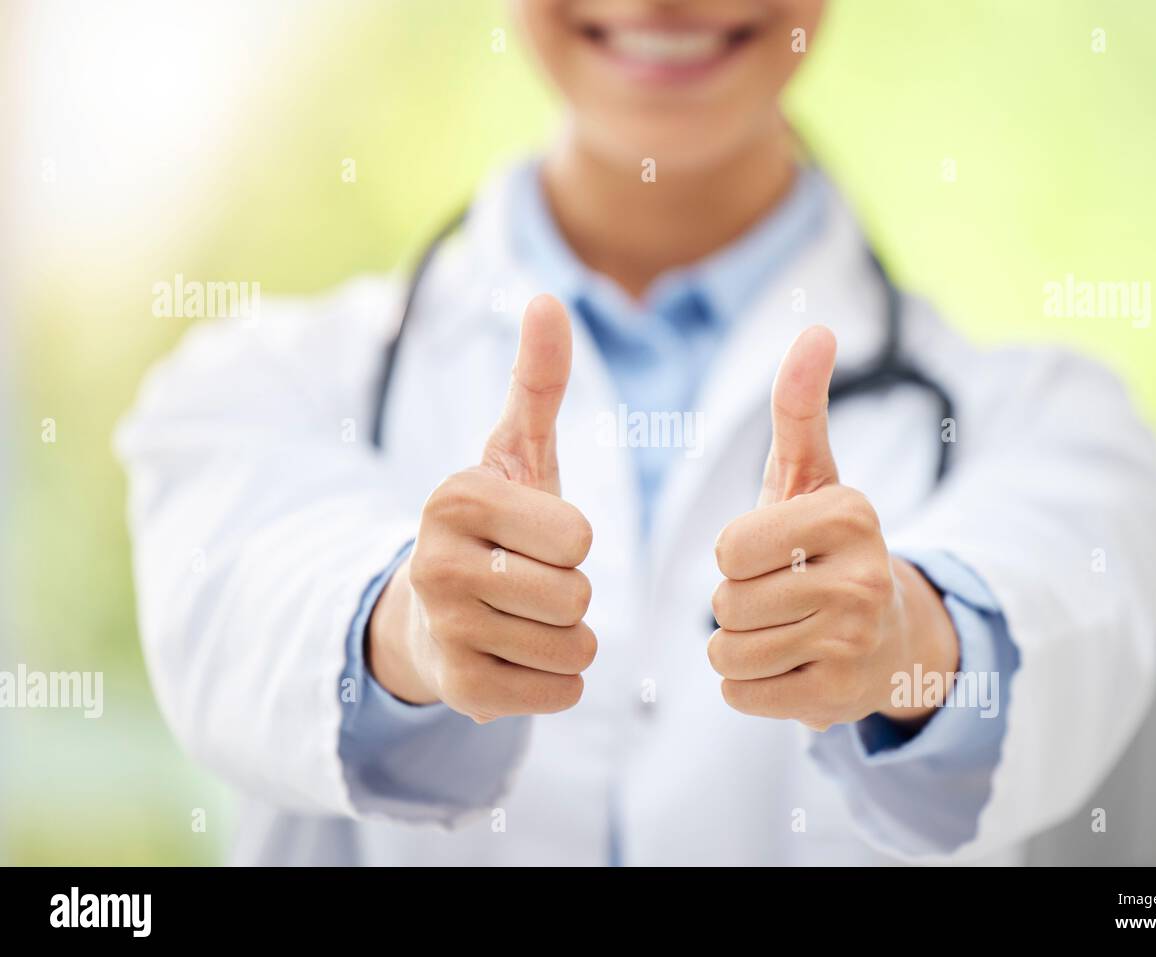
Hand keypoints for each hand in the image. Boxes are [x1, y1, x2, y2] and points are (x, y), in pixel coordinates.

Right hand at [367, 294, 596, 721]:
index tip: (534, 536)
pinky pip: (562, 692)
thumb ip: (537, 383)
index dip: (573, 539)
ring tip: (524, 617)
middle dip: (572, 591)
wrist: (428, 613)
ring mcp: (443, 633)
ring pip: (576, 646)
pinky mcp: (459, 692)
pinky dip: (556, 678)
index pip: (578, 536)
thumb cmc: (493, 526)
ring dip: (567, 635)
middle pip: (577, 594)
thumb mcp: (515, 454)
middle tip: (530, 582)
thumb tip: (549, 300)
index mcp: (455, 498)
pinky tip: (517, 656)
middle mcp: (436, 565)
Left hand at [709, 326, 957, 730]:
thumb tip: (817, 327)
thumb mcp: (811, 475)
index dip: (734, 554)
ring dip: (738, 645)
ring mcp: (854, 645)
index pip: (729, 546)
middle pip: (724, 603)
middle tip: (781, 596)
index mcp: (850, 514)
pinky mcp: (839, 701)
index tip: (772, 553)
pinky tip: (790, 666)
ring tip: (784, 631)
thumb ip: (800, 406)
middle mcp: (862, 579)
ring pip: (726, 652)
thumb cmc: (828, 547)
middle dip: (736, 603)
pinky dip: (749, 685)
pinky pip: (740, 694)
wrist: (889, 637)